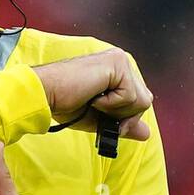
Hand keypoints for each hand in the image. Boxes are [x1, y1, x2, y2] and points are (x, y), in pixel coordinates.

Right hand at [32, 49, 153, 139]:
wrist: (46, 95)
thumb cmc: (66, 104)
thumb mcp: (100, 119)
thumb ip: (123, 124)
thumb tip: (146, 134)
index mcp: (117, 72)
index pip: (139, 101)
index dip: (124, 118)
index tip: (103, 117)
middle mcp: (121, 62)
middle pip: (144, 101)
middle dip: (123, 116)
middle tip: (98, 110)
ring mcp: (120, 60)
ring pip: (141, 101)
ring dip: (116, 110)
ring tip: (94, 100)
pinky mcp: (117, 63)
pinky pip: (129, 96)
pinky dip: (110, 104)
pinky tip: (93, 95)